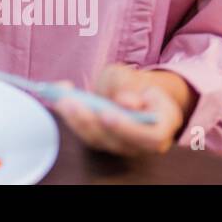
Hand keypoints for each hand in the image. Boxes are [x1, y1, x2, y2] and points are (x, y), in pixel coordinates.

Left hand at [53, 64, 194, 155]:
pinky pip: (86, 134)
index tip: (107, 113)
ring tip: (61, 99)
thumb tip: (124, 102)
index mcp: (163, 123)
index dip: (129, 128)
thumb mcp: (133, 76)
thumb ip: (130, 86)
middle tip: (72, 102)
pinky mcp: (102, 141)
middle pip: (119, 143)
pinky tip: (58, 99)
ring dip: (76, 121)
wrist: (131, 91)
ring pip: (99, 141)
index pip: (152, 137)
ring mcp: (123, 145)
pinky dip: (70, 117)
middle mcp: (144, 142)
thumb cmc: (134, 83)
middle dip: (92, 123)